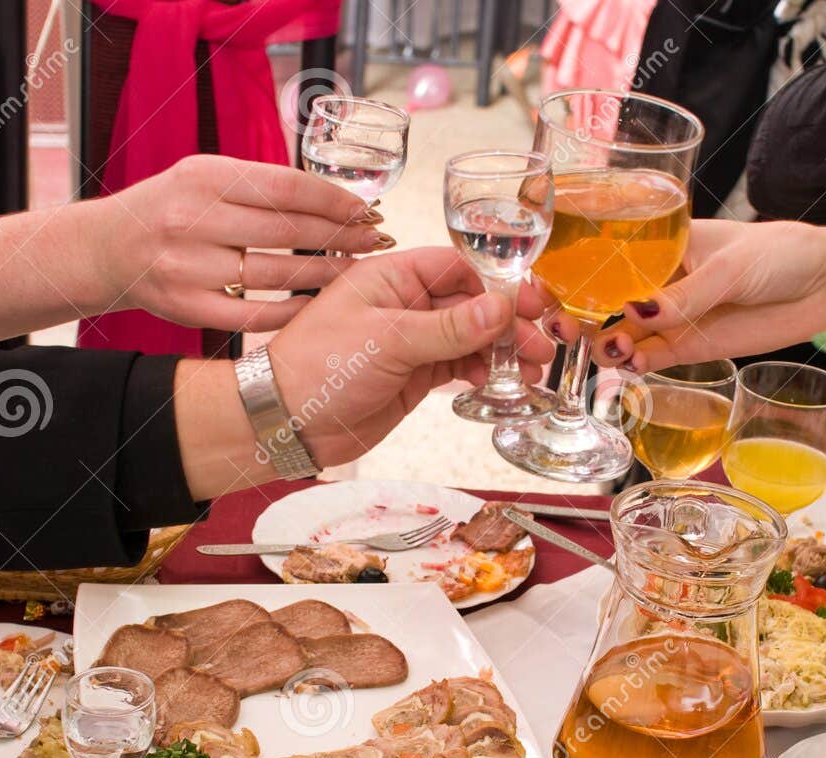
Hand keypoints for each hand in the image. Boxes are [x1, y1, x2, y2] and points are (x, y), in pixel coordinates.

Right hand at [86, 154, 390, 332]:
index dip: (334, 199)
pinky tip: (320, 305)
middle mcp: (194, 220)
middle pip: (288, 231)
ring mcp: (190, 267)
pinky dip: (295, 310)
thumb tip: (332, 196)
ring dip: (326, 274)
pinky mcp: (189, 307)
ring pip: (277, 274)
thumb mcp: (205, 177)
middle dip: (340, 236)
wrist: (110, 248)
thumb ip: (259, 184)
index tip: (367, 209)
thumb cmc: (172, 208)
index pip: (286, 187)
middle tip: (375, 240)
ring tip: (355, 271)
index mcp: (204, 178)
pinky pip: (256, 314)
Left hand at [267, 247, 553, 469]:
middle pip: (471, 304)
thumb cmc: (319, 368)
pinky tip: (500, 382)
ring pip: (469, 338)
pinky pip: (458, 365)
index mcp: (391, 277)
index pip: (458, 267)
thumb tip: (500, 309)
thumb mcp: (387, 341)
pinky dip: (482, 372)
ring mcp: (409, 341)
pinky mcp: (412, 375)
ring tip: (529, 371)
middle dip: (508, 323)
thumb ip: (448, 328)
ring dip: (501, 352)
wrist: (285, 422)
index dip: (498, 284)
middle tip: (539, 345)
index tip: (531, 303)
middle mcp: (403, 303)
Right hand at [579, 220, 825, 372]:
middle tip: (568, 331)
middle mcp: (657, 280)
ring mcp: (671, 316)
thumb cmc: (780, 253)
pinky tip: (630, 363)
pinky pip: (649, 358)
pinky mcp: (689, 346)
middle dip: (577, 317)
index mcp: (659, 243)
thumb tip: (634, 314)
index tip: (551, 291)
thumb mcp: (728, 268)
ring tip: (612, 350)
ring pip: (620, 334)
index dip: (572, 275)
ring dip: (605, 344)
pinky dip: (634, 364)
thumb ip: (683, 296)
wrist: (825, 286)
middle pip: (601, 301)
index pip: (603, 258)